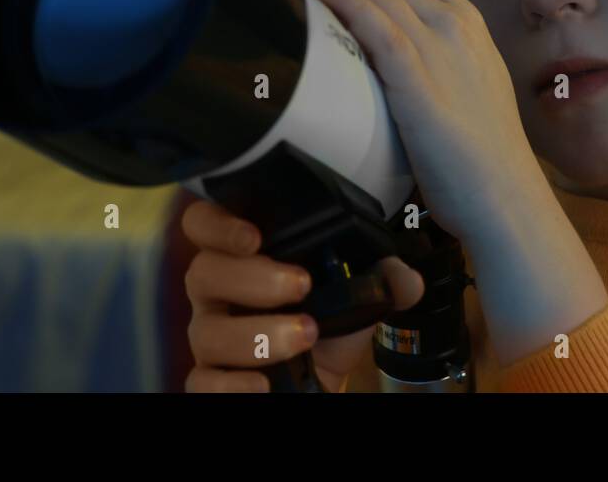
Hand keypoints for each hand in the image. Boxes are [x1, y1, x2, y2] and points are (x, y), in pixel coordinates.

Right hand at [181, 198, 423, 391]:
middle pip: (203, 272)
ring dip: (257, 334)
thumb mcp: (358, 297)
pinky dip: (232, 385)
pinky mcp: (211, 382)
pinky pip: (201, 383)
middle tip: (302, 286)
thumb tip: (406, 280)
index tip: (254, 235)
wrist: (322, 380)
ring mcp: (210, 337)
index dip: (218, 223)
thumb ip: (384, 280)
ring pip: (206, 331)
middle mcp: (217, 293)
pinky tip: (264, 384)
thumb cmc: (327, 325)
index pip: (204, 224)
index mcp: (243, 257)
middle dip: (254, 278)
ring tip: (305, 334)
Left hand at [301, 0, 546, 245]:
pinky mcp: (417, 79)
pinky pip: (377, 25)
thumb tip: (390, 43)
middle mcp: (453, 24)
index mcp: (466, 20)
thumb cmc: (481, 150)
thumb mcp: (467, 80)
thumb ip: (435, 53)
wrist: (503, 194)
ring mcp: (438, 48)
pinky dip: (345, 1)